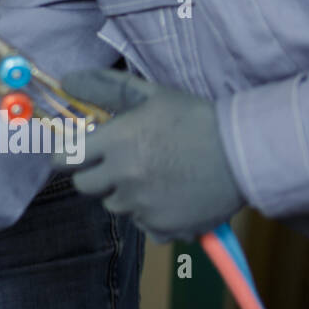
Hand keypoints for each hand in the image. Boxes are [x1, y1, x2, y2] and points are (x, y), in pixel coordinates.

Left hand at [51, 68, 244, 239]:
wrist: (243, 155)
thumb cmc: (194, 119)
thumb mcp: (149, 95)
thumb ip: (104, 87)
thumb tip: (67, 81)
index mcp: (116, 142)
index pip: (64, 158)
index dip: (68, 154)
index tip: (78, 151)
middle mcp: (123, 177)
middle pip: (84, 185)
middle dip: (94, 173)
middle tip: (117, 162)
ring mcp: (142, 205)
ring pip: (113, 204)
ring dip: (123, 193)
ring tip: (152, 175)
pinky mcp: (162, 226)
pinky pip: (140, 224)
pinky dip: (149, 213)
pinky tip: (169, 195)